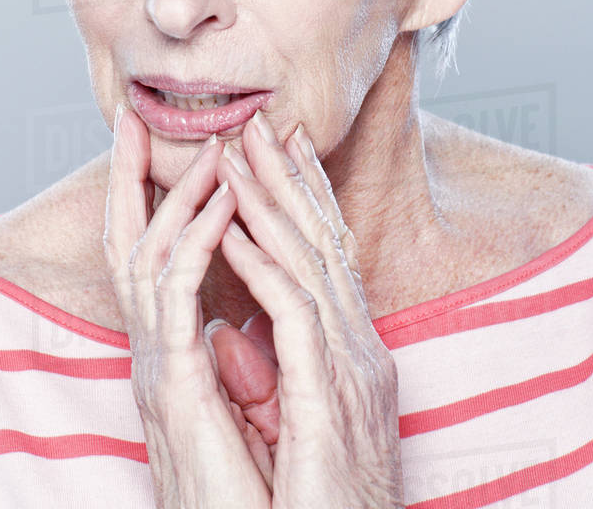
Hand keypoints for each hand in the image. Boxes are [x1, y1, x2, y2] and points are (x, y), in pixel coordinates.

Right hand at [103, 105, 271, 508]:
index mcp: (171, 357)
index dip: (151, 203)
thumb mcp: (248, 417)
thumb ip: (236, 365)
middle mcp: (155, 355)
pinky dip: (198, 244)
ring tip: (201, 146)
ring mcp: (157, 369)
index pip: (153, 261)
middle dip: (131, 179)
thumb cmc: (255, 499)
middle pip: (131, 246)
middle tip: (133, 119)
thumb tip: (230, 325)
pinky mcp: (173, 388)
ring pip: (148, 258)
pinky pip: (177, 298)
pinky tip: (220, 206)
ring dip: (176, 197)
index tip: (160, 147)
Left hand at [208, 112, 404, 508]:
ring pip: (309, 264)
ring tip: (236, 153)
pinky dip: (263, 267)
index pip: (326, 259)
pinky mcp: (331, 399)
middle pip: (323, 245)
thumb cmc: (323, 506)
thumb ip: (269, 374)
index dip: (304, 199)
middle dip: (290, 179)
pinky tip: (235, 230)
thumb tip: (232, 334)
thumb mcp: (294, 427)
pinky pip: (294, 315)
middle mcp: (360, 350)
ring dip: (269, 204)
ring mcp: (352, 371)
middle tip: (261, 123)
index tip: (279, 151)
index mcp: (351, 354)